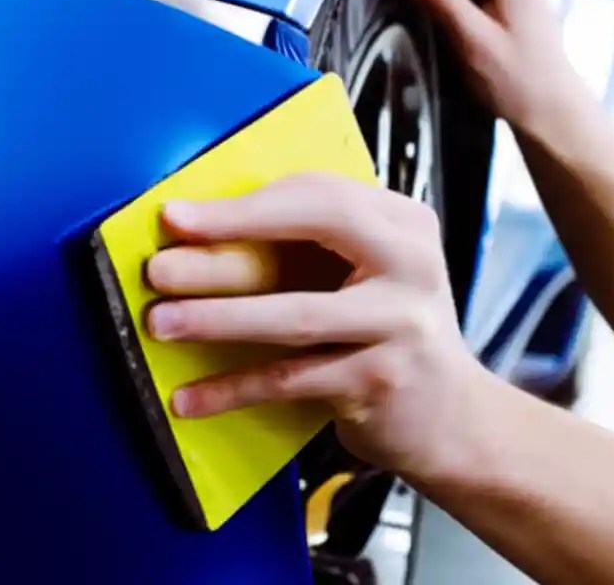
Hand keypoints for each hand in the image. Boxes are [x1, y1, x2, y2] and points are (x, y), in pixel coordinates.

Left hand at [145, 174, 484, 479]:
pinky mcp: (381, 381)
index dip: (242, 205)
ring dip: (219, 319)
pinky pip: (292, 379)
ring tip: (163, 322)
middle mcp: (410, 265)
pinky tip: (191, 397)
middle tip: (159, 267)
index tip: (178, 216)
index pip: (318, 194)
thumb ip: (314, 245)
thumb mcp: (371, 273)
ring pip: (296, 316)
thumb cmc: (393, 335)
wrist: (453, 418)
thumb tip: (205, 232)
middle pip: (314, 235)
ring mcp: (401, 324)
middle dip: (226, 250)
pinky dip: (235, 388)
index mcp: (402, 224)